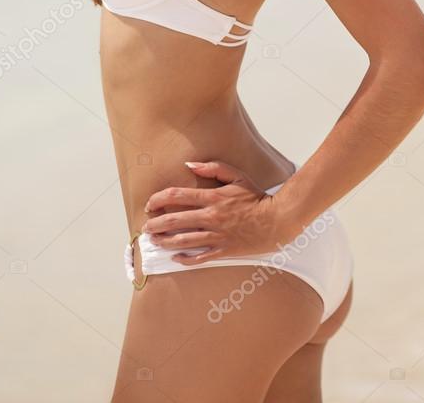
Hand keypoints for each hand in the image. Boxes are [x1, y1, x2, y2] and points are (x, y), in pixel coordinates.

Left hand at [141, 159, 283, 264]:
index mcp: (212, 197)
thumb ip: (213, 168)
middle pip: (175, 220)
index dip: (159, 199)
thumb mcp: (236, 176)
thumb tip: (189, 165)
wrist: (277, 220)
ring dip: (165, 242)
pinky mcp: (223, 250)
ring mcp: (217, 235)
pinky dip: (185, 259)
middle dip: (156, 224)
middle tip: (146, 227)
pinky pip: (200, 257)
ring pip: (183, 240)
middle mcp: (211, 216)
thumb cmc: (256, 197)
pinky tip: (175, 258)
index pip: (177, 196)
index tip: (150, 204)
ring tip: (155, 242)